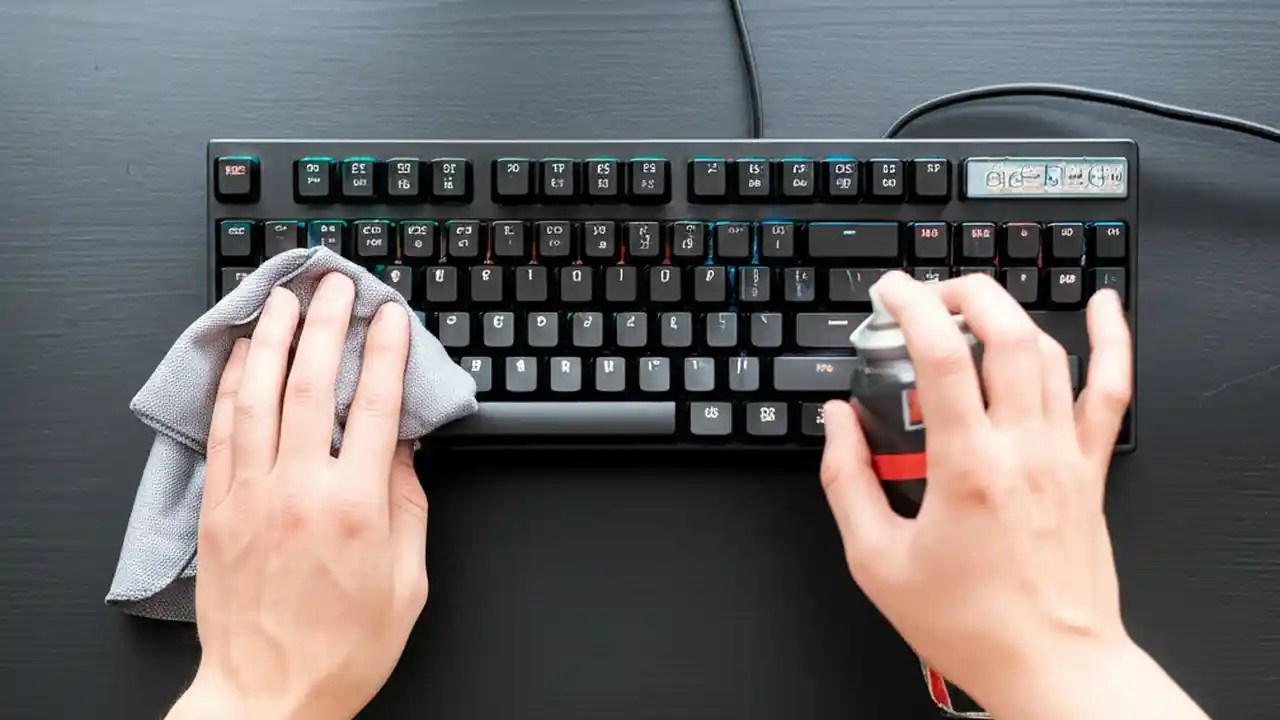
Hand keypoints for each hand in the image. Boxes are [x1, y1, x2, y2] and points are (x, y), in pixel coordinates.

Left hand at [167, 273, 428, 719]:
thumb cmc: (341, 648)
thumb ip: (408, 506)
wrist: (268, 695)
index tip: (390, 317)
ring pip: (258, 396)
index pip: (374, 405)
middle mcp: (300, 490)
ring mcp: (251, 496)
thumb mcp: (407, 582)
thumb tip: (403, 449)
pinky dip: (230, 387)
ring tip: (282, 299)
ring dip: (272, 339)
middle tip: (334, 285)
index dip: (385, 351)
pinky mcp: (217, 510)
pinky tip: (239, 358)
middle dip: (325, 324)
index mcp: (356, 507)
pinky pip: (221, 432)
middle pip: (311, 384)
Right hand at [819, 271, 1207, 718]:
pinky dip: (1113, 340)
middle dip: (963, 293)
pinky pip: (1112, 390)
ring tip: (974, 308)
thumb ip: (846, 481)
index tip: (890, 291)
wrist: (1051, 666)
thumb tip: (835, 424)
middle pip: (1005, 333)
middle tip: (929, 295)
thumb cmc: (972, 624)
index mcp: (967, 467)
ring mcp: (1064, 455)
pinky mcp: (1090, 469)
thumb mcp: (877, 560)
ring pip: (1048, 352)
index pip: (941, 355)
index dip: (911, 306)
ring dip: (1009, 313)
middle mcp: (1022, 449)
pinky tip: (1104, 308)